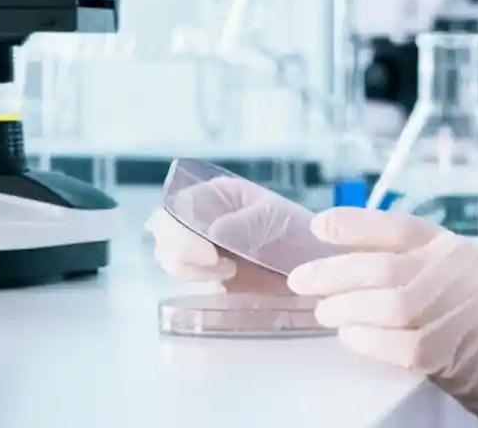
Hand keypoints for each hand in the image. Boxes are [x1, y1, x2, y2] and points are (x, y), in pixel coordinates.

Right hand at [145, 176, 335, 289]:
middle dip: (182, 254)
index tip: (209, 253)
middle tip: (218, 267)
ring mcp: (200, 245)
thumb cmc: (296, 229)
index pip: (176, 206)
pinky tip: (225, 280)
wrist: (313, 262)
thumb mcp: (273, 217)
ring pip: (169, 255)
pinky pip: (185, 275)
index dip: (181, 231)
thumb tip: (213, 233)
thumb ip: (244, 223)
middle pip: (164, 232)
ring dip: (188, 269)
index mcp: (213, 195)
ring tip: (228, 272)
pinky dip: (194, 280)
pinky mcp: (206, 272)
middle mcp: (200, 217)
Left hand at [288, 208, 477, 427]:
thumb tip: (359, 264)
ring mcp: (460, 310)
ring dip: (344, 308)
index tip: (319, 227)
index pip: (397, 227)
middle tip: (302, 281)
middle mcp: (459, 272)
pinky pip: (397, 343)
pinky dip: (366, 340)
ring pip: (384, 303)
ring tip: (325, 313)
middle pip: (380, 265)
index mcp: (461, 250)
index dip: (353, 224)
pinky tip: (350, 337)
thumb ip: (426, 267)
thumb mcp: (475, 277)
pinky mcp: (456, 351)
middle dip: (332, 272)